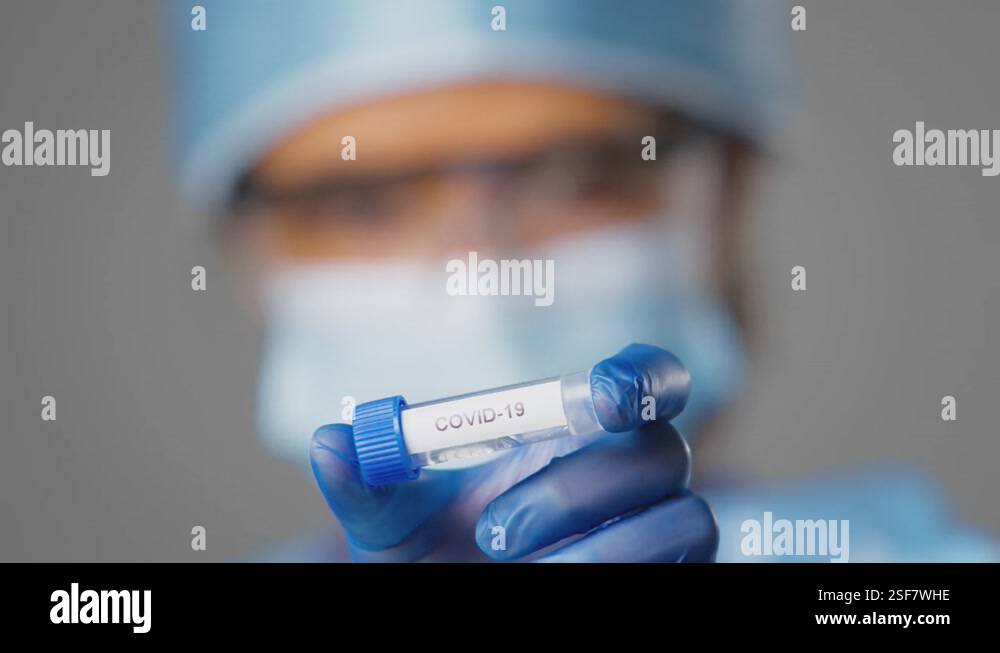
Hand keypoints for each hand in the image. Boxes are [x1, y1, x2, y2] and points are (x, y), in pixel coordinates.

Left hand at [310, 343, 717, 561]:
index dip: (640, 375)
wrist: (448, 600)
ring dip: (598, 547)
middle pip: (660, 448)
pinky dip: (615, 568)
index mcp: (570, 429)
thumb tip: (333, 443)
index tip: (604, 393)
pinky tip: (555, 583)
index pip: (644, 379)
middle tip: (493, 533)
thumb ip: (366, 481)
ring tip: (511, 568)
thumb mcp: (388, 521)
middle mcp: (628, 473)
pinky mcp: (670, 570)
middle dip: (575, 488)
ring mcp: (656, 527)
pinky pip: (680, 563)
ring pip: (681, 515)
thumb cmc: (429, 552)